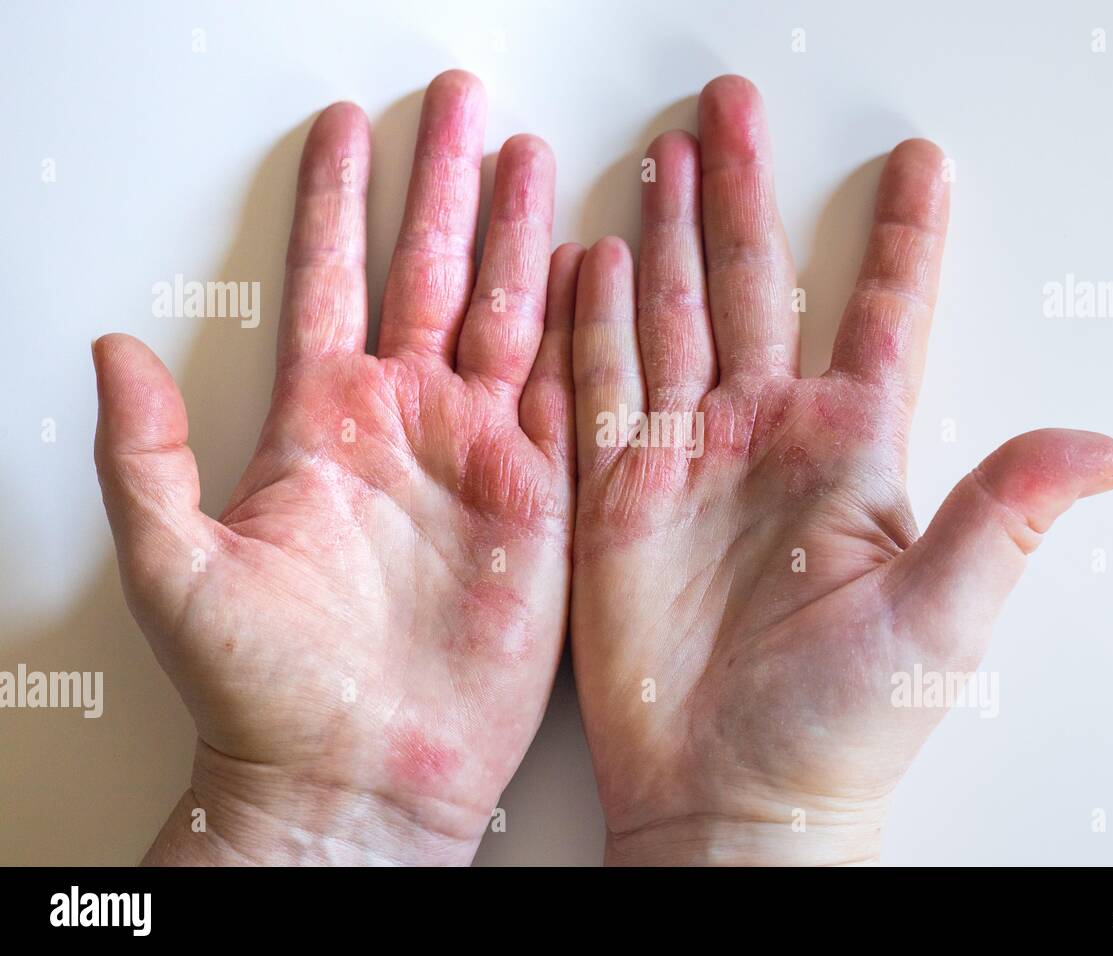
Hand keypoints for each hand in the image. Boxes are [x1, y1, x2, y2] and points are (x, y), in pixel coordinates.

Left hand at [94, 70, 579, 864]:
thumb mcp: (176, 567)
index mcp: (323, 422)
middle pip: (430, 273)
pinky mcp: (539, 501)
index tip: (347, 125)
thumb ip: (146, 456)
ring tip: (528, 156)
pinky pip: (565, 394)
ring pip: (506, 314)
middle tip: (458, 105)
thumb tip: (109, 349)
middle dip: (445, 184)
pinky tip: (590, 268)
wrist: (357, 774)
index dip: (338, 199)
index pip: (332, 278)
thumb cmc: (263, 687)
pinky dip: (582, 327)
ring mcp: (476, 456)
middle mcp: (405, 423)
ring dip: (517, 233)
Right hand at [569, 75, 1112, 865]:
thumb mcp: (940, 616)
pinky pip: (601, 388)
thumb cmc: (842, 724)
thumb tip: (1105, 447)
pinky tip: (594, 262)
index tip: (919, 163)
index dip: (900, 239)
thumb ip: (1005, 516)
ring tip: (668, 156)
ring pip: (673, 315)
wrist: (732, 797)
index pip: (879, 316)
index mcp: (846, 453)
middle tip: (736, 107)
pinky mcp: (616, 497)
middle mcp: (763, 440)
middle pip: (753, 284)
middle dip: (742, 193)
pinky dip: (594, 322)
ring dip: (668, 234)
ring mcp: (685, 462)